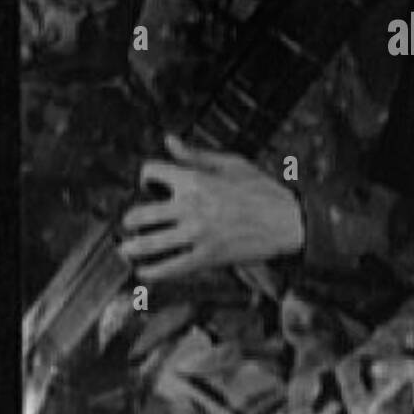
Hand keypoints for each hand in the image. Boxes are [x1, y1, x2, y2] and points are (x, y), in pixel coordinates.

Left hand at [119, 134, 303, 281]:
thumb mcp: (232, 163)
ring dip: (130, 248)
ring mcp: (196, 234)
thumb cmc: (263, 191)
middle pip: (140, 213)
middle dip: (130, 218)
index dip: (144, 176)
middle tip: (129, 223)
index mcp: (195, 180)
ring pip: (148, 244)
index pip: (151, 172)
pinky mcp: (206, 257)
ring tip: (125, 250)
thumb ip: (196, 154)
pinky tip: (144, 272)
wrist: (288, 221)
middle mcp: (190, 207)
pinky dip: (151, 272)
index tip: (146, 183)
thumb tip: (170, 140)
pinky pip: (169, 268)